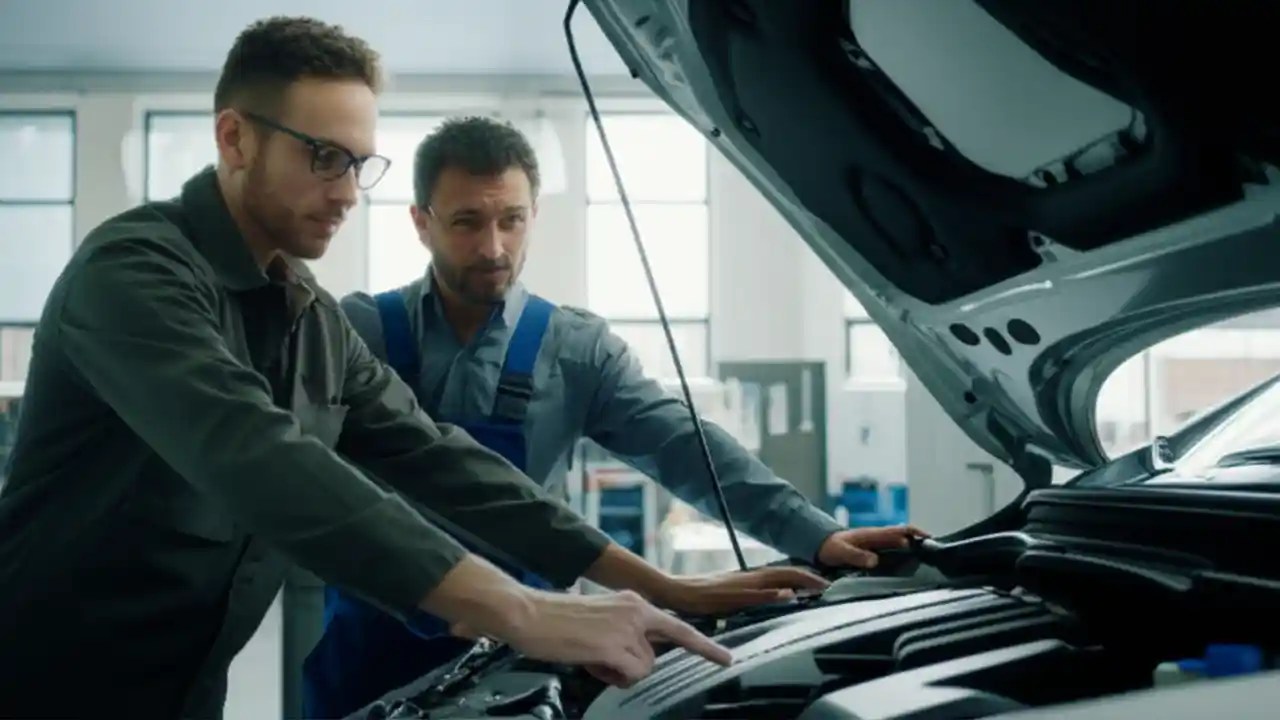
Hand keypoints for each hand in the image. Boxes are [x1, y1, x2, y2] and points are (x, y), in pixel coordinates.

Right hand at [451, 589, 730, 687]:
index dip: (704, 646)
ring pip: (642, 669)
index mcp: (633, 602)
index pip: (678, 627)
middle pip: (653, 658)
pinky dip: (611, 676)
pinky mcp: (616, 645)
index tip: (726, 659)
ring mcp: (628, 628)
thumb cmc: (555, 620)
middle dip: (629, 667)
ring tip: (589, 655)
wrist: (528, 613)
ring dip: (617, 672)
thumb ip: (624, 631)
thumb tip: (635, 656)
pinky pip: (630, 675)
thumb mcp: (600, 618)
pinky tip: (590, 660)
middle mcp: (637, 611)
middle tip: (599, 659)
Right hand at [653, 566, 830, 615]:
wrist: (675, 591)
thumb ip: (748, 595)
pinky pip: (755, 594)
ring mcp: (739, 586)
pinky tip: (786, 596)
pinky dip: (772, 594)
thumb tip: (769, 598)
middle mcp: (748, 578)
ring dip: (797, 582)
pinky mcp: (730, 596)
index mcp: (749, 578)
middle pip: (784, 573)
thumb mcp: (729, 595)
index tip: (823, 582)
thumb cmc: (700, 595)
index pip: (781, 573)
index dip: (803, 576)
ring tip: (817, 586)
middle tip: (829, 584)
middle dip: (808, 578)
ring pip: (774, 580)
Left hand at [817, 524, 928, 567]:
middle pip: (906, 536)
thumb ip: (856, 556)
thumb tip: (875, 560)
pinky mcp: (875, 550)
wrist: (819, 544)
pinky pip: (894, 551)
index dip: (916, 533)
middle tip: (938, 554)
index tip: (930, 540)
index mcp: (873, 534)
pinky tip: (911, 566)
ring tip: (930, 562)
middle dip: (922, 542)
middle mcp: (879, 536)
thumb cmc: (830, 547)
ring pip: (902, 543)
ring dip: (915, 550)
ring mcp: (878, 543)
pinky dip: (905, 555)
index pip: (900, 530)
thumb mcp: (841, 552)